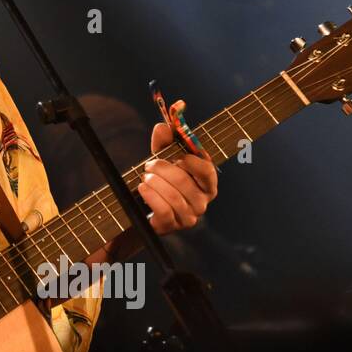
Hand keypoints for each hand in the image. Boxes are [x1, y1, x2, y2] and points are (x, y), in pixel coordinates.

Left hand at [138, 102, 217, 233]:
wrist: (146, 205)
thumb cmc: (162, 179)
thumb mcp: (164, 158)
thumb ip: (165, 141)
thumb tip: (164, 125)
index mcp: (207, 183)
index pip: (208, 171)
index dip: (192, 161)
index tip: (179, 156)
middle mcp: (202, 202)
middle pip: (183, 181)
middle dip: (162, 169)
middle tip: (149, 165)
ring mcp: (189, 216)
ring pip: (172, 196)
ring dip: (153, 182)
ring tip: (145, 177)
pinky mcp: (173, 225)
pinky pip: (164, 210)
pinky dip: (150, 196)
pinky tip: (143, 188)